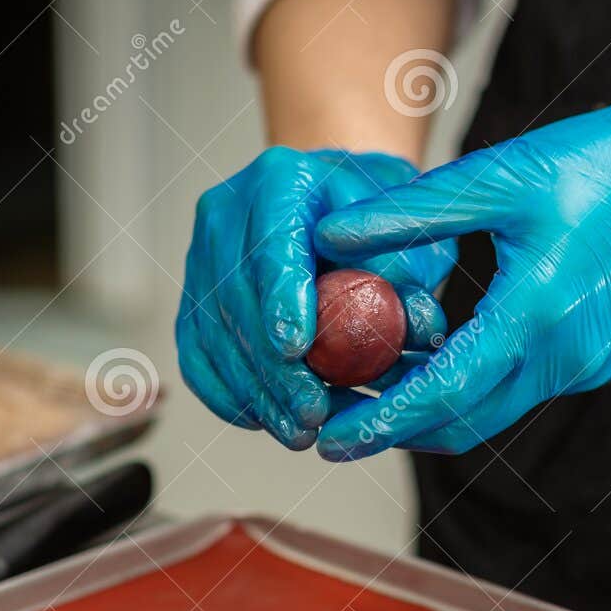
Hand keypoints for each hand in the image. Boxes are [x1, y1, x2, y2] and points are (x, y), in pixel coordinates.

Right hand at [176, 147, 455, 447]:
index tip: (297, 349)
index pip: (272, 241)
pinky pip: (197, 354)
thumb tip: (416, 326)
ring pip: (213, 332)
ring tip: (299, 432)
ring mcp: (202, 254)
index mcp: (280, 178)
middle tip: (311, 413)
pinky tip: (263, 421)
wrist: (335, 204)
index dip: (280, 297)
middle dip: (272, 365)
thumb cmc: (378, 215)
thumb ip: (410, 273)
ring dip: (255, 391)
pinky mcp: (194, 295)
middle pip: (237, 296)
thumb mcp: (410, 229)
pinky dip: (228, 394)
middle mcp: (228, 211)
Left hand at [313, 68, 610, 459]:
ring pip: (490, 410)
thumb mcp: (496, 178)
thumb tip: (330, 236)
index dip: (384, 420)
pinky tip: (427, 359)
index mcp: (538, 312)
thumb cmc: (598, 165)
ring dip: (430, 409)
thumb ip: (411, 213)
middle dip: (394, 430)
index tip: (331, 436)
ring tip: (366, 389)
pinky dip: (467, 387)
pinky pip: (517, 389)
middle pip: (464, 422)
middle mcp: (564, 355)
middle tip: (330, 423)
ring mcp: (583, 364)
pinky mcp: (593, 359)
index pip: (446, 393)